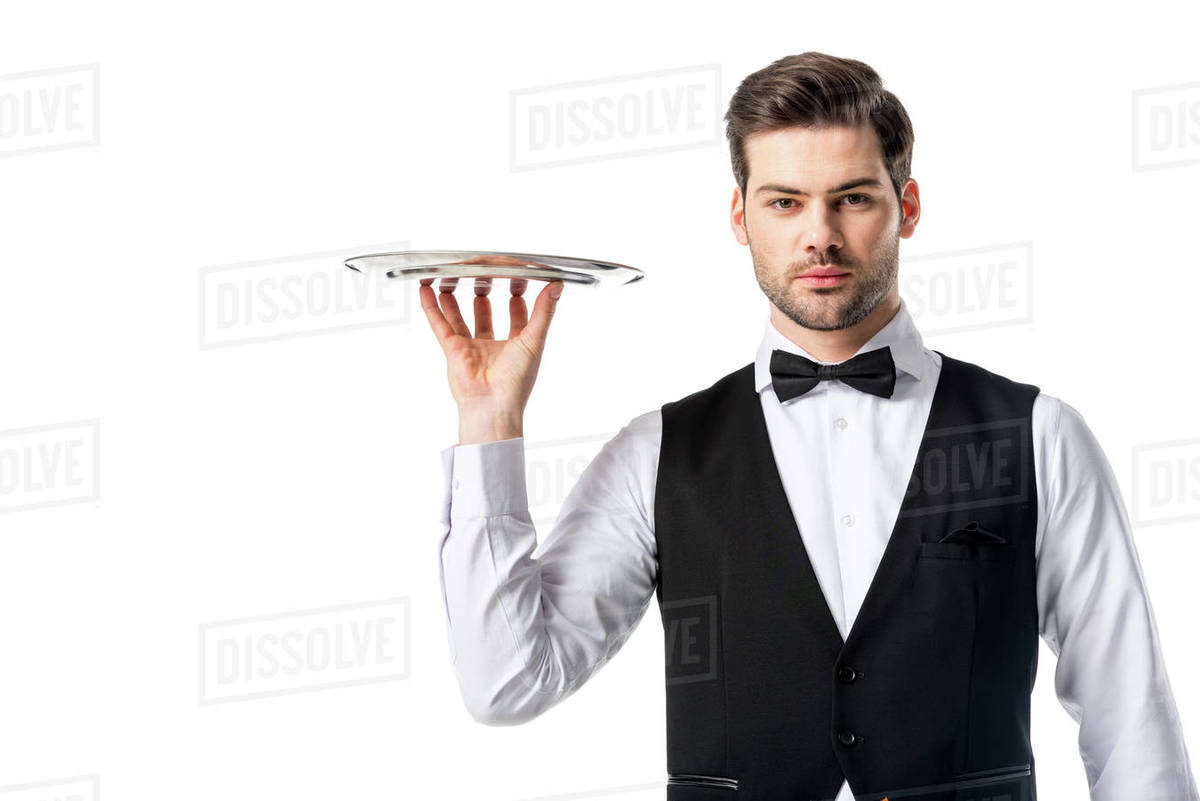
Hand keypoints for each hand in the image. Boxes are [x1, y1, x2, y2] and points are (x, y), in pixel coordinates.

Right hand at [420, 274, 564, 443]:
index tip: (518, 283)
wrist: (493, 405)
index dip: (518, 300)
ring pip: (460, 318)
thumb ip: (543, 313)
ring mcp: (471, 348)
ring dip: (455, 300)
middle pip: (486, 315)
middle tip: (484, 276)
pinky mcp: (453, 351)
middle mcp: (492, 347)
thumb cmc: (516, 381)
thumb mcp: (534, 340)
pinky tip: (426, 291)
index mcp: (515, 346)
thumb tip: (556, 288)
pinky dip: (431, 308)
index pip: (517, 317)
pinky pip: (440, 325)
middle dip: (485, 295)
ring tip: (451, 280)